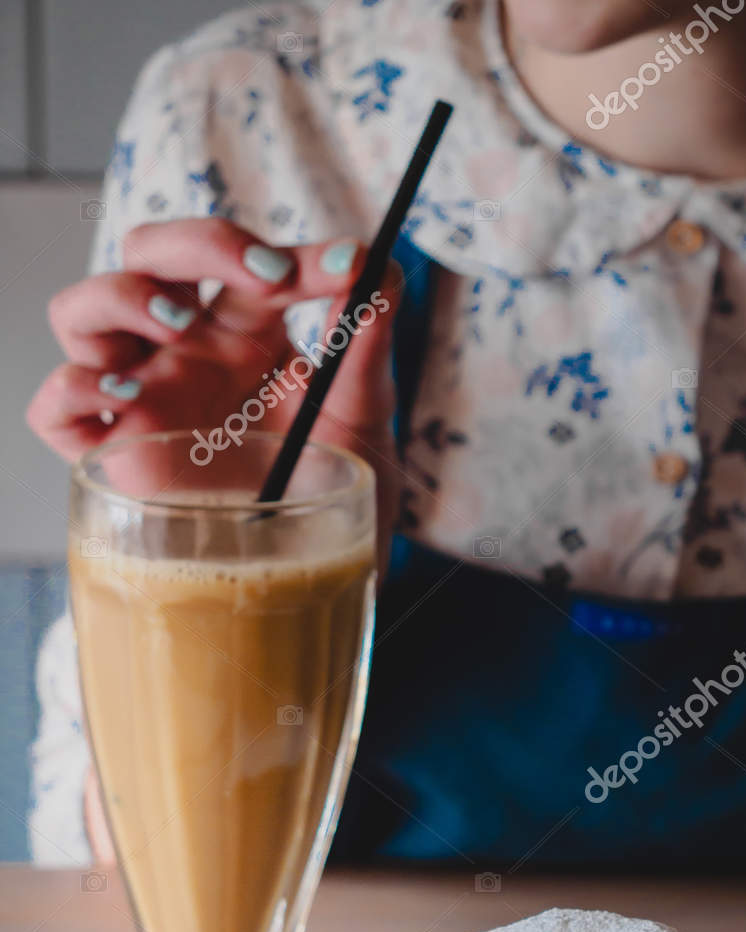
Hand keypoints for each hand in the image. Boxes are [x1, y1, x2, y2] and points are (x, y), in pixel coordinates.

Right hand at [27, 218, 402, 534]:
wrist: (323, 561)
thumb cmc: (337, 477)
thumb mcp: (363, 407)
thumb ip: (368, 338)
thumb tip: (378, 265)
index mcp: (243, 326)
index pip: (236, 259)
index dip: (278, 251)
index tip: (339, 267)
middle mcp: (184, 351)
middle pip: (148, 255)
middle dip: (198, 246)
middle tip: (267, 280)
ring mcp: (145, 399)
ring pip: (81, 314)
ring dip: (120, 298)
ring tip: (179, 327)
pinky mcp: (118, 457)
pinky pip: (57, 412)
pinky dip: (73, 391)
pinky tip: (125, 397)